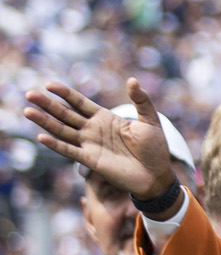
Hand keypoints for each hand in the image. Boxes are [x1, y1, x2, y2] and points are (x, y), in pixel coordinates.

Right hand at [26, 79, 178, 200]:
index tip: (49, 84)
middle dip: (48, 104)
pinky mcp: (91, 160)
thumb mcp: (150, 120)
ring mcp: (90, 144)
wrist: (158, 174)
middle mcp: (93, 130)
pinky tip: (42, 137)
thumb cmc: (155, 148)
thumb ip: (141, 100)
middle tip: (30, 94)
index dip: (65, 94)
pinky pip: (69, 151)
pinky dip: (56, 144)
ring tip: (28, 111)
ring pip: (62, 130)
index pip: (79, 102)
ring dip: (45, 122)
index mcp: (104, 118)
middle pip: (65, 114)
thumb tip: (132, 80)